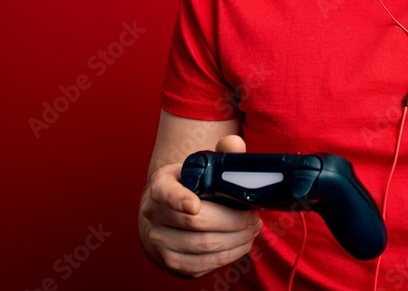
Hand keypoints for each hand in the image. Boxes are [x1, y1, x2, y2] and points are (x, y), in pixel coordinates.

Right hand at [138, 135, 261, 277]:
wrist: (169, 217)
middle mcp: (154, 214)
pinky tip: (242, 243)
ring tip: (252, 229)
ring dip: (236, 239)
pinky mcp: (172, 262)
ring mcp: (160, 241)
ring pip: (203, 246)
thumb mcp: (201, 167)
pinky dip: (229, 255)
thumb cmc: (193, 187)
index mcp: (161, 185)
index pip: (166, 192)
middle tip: (252, 217)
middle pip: (196, 222)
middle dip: (232, 221)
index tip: (194, 205)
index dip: (179, 199)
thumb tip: (235, 144)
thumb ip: (221, 153)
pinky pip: (203, 264)